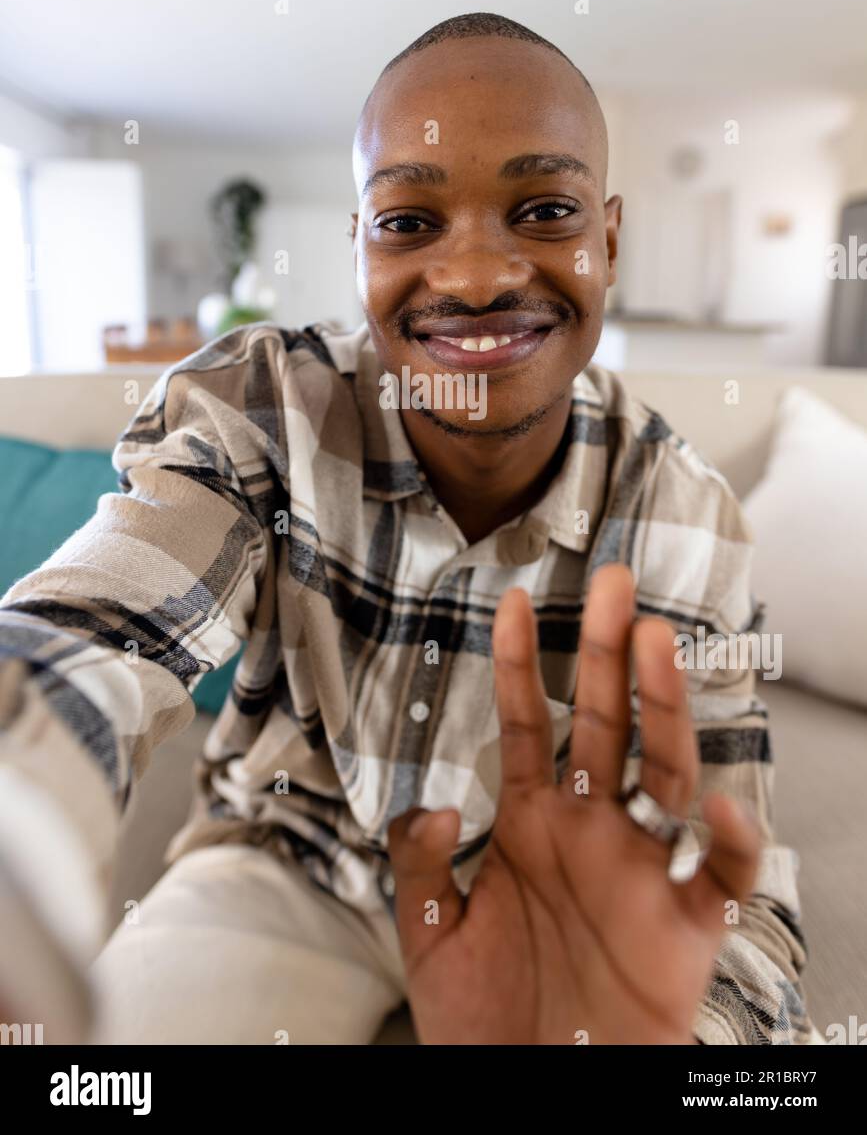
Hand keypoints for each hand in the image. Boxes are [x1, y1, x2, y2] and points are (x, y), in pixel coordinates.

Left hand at [387, 563, 759, 1044]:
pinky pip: (716, 876)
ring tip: (655, 646)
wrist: (532, 1092)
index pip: (524, 724)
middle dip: (608, 652)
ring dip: (663, 710)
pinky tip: (724, 806)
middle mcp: (590, 830)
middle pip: (604, 723)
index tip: (512, 599)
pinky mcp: (681, 926)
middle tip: (614, 583)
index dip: (517, 663)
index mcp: (531, 823)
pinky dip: (729, 844)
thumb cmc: (485, 1023)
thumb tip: (429, 801)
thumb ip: (420, 866)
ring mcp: (638, 870)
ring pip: (662, 772)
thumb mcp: (429, 938)